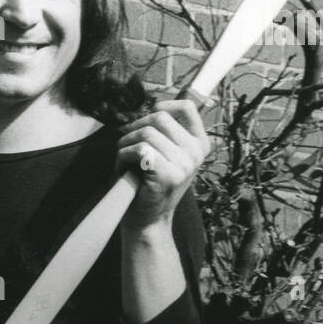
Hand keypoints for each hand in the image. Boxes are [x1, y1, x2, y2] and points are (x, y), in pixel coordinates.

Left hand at [116, 99, 210, 231]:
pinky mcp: (169, 174)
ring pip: (146, 133)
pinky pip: (140, 149)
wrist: (147, 219)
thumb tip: (154, 104)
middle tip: (127, 144)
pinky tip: (124, 168)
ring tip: (125, 159)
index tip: (148, 116)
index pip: (188, 107)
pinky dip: (124, 155)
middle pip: (160, 117)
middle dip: (135, 127)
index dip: (164, 105)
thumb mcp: (166, 153)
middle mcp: (196, 153)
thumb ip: (166, 131)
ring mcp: (185, 164)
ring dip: (126, 143)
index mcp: (199, 144)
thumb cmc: (150, 183)